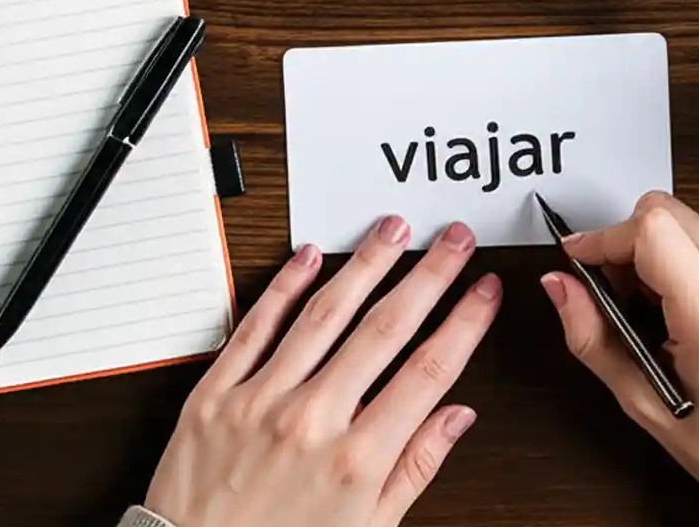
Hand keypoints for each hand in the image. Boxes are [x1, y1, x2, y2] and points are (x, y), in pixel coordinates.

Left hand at [146, 217, 500, 526]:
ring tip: (393, 230)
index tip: (483, 290)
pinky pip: (255, 327)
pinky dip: (284, 287)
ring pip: (325, 314)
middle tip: (452, 239)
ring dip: (366, 264)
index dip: (464, 322)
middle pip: (386, 329)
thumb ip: (415, 468)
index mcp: (358, 460)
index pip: (429, 371)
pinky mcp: (215, 394)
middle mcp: (313, 421)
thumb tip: (457, 417)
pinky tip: (310, 256)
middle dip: (429, 275)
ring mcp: (261, 402)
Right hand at [540, 192, 698, 503]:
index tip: (580, 257)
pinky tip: (681, 312)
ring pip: (692, 223)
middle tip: (614, 288)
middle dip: (627, 240)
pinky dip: (687, 262)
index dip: (603, 237)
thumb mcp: (645, 403)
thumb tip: (561, 288)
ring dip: (657, 250)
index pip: (650, 229)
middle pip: (668, 212)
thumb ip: (592, 338)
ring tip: (650, 308)